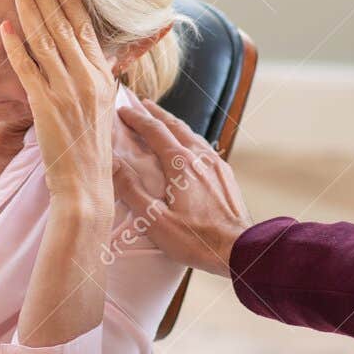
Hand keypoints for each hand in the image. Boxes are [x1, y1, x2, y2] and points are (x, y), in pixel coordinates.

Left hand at [0, 0, 116, 208]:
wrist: (85, 182)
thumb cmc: (91, 144)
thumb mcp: (103, 103)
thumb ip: (98, 74)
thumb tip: (94, 53)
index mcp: (102, 76)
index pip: (86, 28)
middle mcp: (87, 78)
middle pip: (64, 26)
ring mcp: (66, 91)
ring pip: (45, 40)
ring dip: (29, 9)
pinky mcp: (45, 105)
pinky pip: (27, 69)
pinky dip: (15, 45)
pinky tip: (5, 27)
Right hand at [113, 97, 251, 275]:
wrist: (242, 249)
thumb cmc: (196, 240)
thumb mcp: (155, 220)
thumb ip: (131, 190)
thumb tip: (111, 163)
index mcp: (181, 164)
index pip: (154, 131)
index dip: (136, 118)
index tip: (122, 109)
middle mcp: (200, 157)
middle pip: (175, 126)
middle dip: (156, 114)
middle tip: (141, 104)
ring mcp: (216, 165)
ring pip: (192, 135)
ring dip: (173, 125)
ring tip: (162, 121)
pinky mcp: (225, 175)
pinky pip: (203, 148)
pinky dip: (189, 139)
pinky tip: (188, 147)